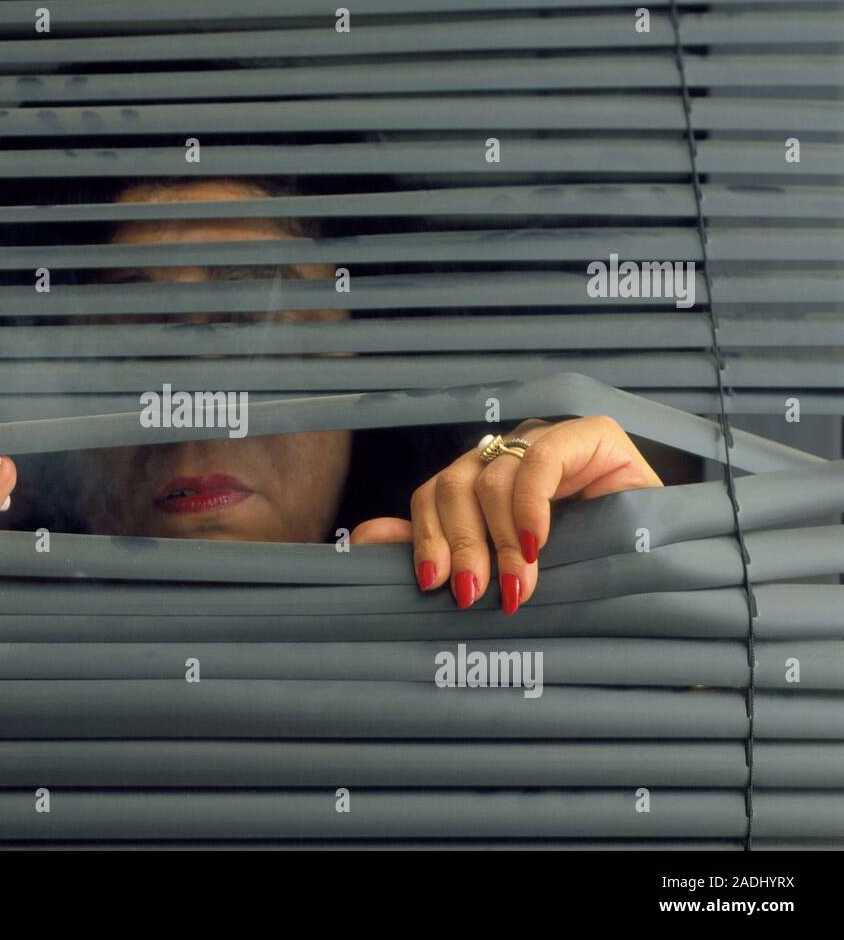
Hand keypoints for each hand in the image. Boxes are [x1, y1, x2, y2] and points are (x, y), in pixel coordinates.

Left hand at [350, 416, 662, 612]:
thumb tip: (363, 536)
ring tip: (516, 586)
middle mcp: (511, 455)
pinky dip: (531, 503)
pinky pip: (543, 459)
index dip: (427, 536)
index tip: (433, 584)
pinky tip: (534, 543)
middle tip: (474, 594)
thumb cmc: (581, 575)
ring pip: (494, 476)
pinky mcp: (591, 435)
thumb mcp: (501, 569)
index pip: (434, 494)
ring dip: (500, 539)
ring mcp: (549, 442)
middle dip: (463, 544)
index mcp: (483, 481)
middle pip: (456, 484)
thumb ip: (436, 547)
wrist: (667, 574)